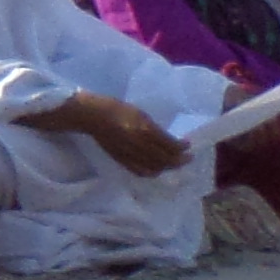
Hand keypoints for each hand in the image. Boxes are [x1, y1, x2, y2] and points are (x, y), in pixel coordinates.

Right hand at [39, 93, 187, 177]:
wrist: (90, 115)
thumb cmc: (116, 108)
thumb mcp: (139, 113)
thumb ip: (154, 128)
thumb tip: (169, 141)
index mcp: (143, 128)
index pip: (169, 144)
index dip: (182, 147)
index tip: (188, 145)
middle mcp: (138, 144)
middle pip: (165, 158)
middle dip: (179, 160)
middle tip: (188, 158)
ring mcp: (129, 153)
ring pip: (154, 167)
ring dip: (168, 167)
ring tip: (175, 163)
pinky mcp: (121, 159)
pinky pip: (140, 170)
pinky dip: (152, 172)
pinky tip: (157, 169)